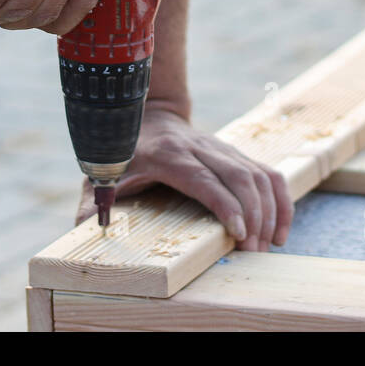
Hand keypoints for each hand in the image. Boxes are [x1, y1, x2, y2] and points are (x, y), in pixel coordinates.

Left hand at [75, 105, 293, 250]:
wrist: (146, 113)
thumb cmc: (124, 150)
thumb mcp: (104, 171)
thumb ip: (93, 199)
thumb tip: (83, 226)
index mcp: (168, 154)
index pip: (203, 178)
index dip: (224, 204)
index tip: (239, 234)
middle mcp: (200, 147)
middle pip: (238, 176)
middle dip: (254, 215)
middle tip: (255, 251)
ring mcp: (222, 148)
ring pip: (258, 174)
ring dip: (271, 211)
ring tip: (270, 246)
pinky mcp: (236, 153)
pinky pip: (269, 174)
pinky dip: (281, 201)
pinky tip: (281, 230)